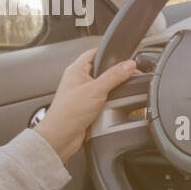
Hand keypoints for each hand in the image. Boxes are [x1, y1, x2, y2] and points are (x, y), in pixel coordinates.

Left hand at [35, 48, 137, 162]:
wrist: (61, 137)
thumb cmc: (67, 112)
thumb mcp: (96, 90)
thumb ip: (114, 76)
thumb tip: (129, 65)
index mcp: (76, 70)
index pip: (94, 52)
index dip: (109, 53)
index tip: (124, 56)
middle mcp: (79, 80)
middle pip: (103, 70)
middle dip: (115, 75)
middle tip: (127, 77)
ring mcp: (84, 94)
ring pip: (105, 87)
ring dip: (112, 92)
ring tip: (115, 96)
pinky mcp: (88, 107)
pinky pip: (104, 101)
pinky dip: (110, 103)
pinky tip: (111, 107)